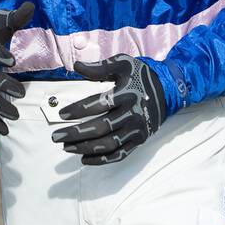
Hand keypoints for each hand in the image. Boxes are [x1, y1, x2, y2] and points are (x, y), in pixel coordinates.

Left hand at [52, 55, 167, 164]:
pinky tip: (84, 159)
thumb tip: (76, 66)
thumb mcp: (123, 64)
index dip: (78, 110)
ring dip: (85, 148)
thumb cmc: (141, 76)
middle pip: (100, 128)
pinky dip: (101, 160)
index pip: (98, 104)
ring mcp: (136, 130)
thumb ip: (99, 67)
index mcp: (126, 94)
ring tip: (66, 147)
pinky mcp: (139, 140)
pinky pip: (119, 154)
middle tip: (56, 137)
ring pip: (108, 144)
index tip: (61, 114)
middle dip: (75, 134)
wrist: (168, 91)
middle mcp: (132, 114)